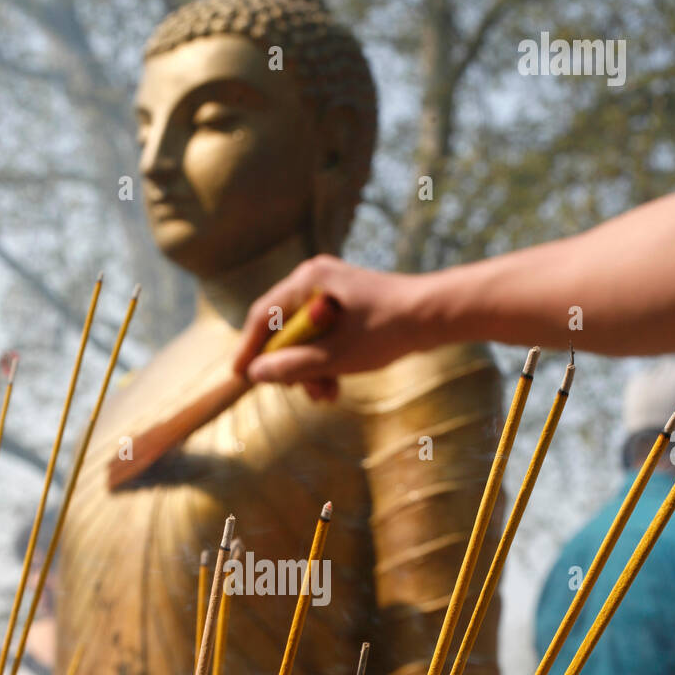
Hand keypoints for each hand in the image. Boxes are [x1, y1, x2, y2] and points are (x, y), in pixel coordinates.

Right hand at [233, 255, 424, 400]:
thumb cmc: (387, 329)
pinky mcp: (347, 307)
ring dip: (311, 370)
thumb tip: (256, 373)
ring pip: (304, 338)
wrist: (435, 316)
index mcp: (308, 280)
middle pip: (283, 329)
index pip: (263, 316)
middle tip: (301, 392)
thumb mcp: (335, 356)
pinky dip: (325, 361)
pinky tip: (336, 385)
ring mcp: (332, 293)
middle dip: (291, 367)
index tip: (240, 377)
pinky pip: (323, 336)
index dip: (249, 349)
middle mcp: (316, 280)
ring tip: (326, 395)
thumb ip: (293, 366)